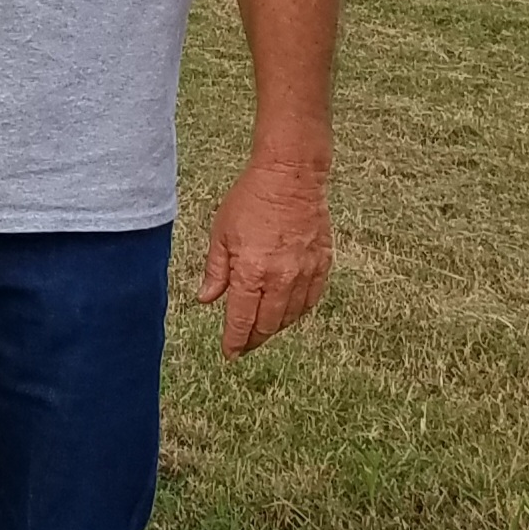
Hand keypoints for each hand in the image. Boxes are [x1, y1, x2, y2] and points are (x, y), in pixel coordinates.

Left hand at [198, 159, 332, 358]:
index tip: (229, 353)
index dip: (234, 341)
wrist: (290, 176)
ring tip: (263, 328)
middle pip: (268, 325)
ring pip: (291, 316)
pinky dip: (298, 311)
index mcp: (251, 273)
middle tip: (244, 344)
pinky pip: (311, 300)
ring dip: (275, 327)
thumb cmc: (251, 199)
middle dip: (254, 339)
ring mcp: (305, 273)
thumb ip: (215, 272)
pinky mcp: (322, 264)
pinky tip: (287, 311)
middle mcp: (280, 279)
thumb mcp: (221, 235)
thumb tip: (206, 300)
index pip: (241, 320)